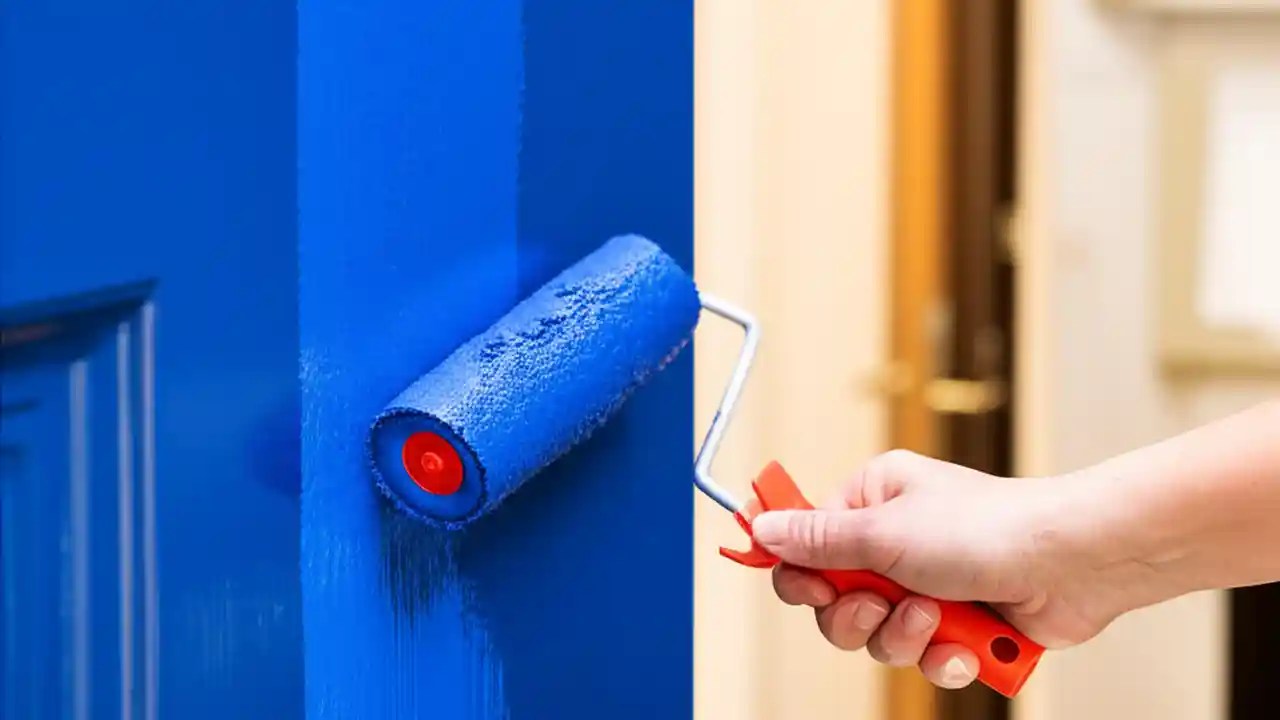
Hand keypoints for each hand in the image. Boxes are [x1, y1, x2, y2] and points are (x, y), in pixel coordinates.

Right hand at [751, 450, 1164, 689]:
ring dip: (906, 637)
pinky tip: (967, 644)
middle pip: (836, 601)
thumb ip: (818, 540)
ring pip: (880, 637)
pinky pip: (926, 657)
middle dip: (858, 617)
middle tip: (877, 609)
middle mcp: (897, 541)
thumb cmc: (988, 528)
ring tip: (937, 617)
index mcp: (872, 500)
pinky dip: (944, 656)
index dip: (800, 574)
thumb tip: (759, 529)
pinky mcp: (961, 623)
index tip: (812, 590)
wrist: (1073, 563)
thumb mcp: (886, 532)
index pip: (806, 542)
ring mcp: (929, 584)